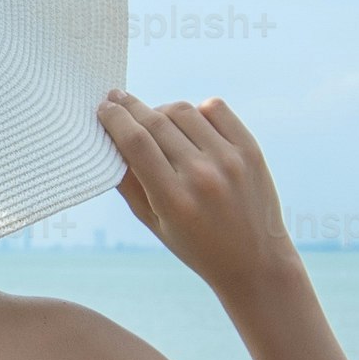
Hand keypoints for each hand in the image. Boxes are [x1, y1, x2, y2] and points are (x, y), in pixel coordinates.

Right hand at [100, 92, 301, 304]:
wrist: (255, 261)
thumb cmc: (197, 246)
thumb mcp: (155, 224)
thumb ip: (129, 184)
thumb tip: (109, 139)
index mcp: (174, 199)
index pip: (135, 142)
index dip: (115, 119)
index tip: (103, 108)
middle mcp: (202, 176)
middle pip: (155, 122)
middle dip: (130, 107)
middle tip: (116, 99)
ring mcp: (230, 160)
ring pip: (183, 111)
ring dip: (161, 110)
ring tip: (154, 120)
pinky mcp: (250, 150)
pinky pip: (215, 109)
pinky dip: (197, 110)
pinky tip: (190, 124)